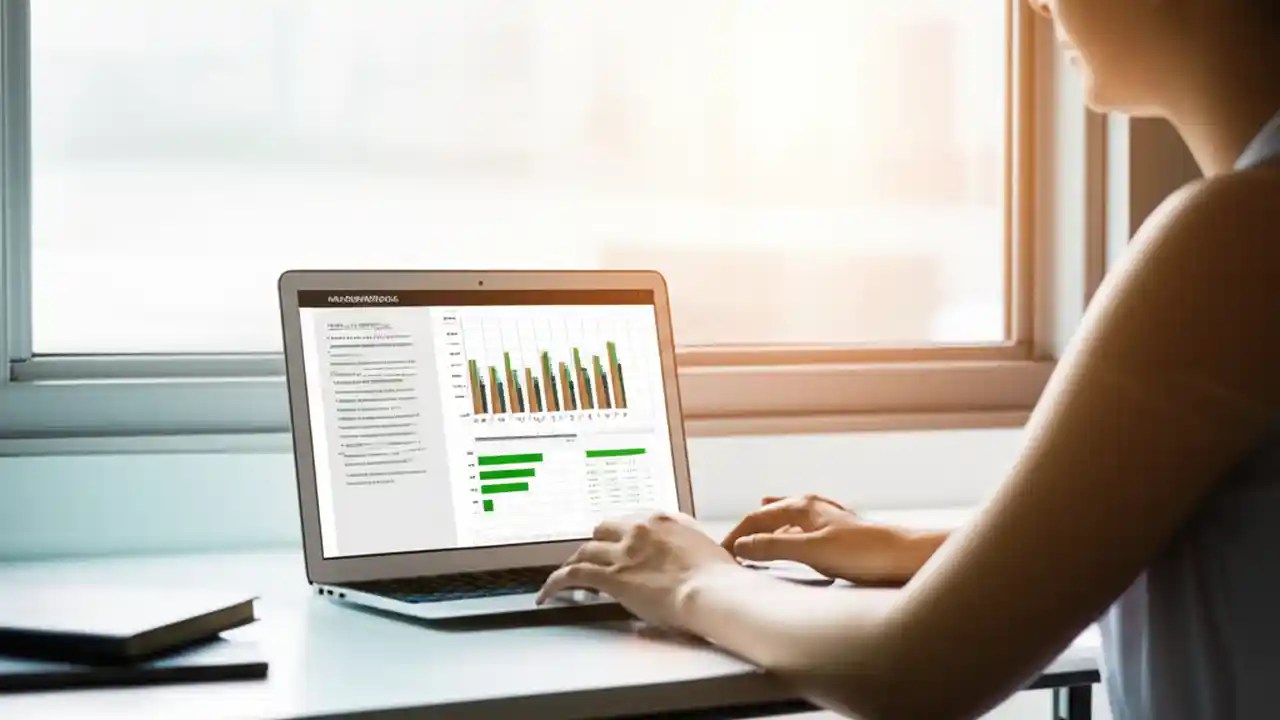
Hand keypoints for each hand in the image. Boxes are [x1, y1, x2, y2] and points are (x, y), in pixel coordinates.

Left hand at [537, 512, 743, 629]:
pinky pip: (573, 575)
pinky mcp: (610, 576)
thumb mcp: (702, 544)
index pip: (630, 521)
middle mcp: (637, 530)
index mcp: (660, 520)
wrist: (712, 590)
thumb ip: (684, 541)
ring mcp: (622, 552)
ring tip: (567, 575)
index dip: (621, 536)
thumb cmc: (717, 576)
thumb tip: (680, 548)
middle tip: (594, 558)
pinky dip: (555, 583)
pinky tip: (546, 593)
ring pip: (585, 549)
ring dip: (575, 561)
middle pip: (603, 530)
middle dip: (597, 544)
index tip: (619, 544)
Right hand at [721, 495, 935, 585]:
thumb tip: (741, 546)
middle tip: (731, 547)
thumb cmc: (861, 552)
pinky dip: (787, 532)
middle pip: (769, 514)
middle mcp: (812, 505)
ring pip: (787, 517)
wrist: (904, 556)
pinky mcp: (839, 530)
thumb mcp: (811, 551)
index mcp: (802, 505)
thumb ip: (774, 547)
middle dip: (748, 528)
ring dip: (767, 527)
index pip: (755, 518)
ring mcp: (827, 516)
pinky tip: (793, 537)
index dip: (735, 536)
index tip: (720, 554)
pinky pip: (802, 527)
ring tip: (754, 533)